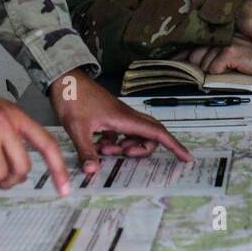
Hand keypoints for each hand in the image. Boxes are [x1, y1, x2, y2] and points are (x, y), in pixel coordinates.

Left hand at [48, 69, 192, 176]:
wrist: (64, 78)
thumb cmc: (73, 98)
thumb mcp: (77, 128)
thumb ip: (86, 151)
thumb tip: (93, 172)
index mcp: (124, 118)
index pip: (157, 133)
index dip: (174, 145)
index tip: (187, 158)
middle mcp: (126, 116)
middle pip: (150, 134)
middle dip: (143, 149)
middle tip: (124, 155)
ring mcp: (118, 115)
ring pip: (135, 134)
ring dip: (126, 146)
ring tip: (103, 150)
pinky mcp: (109, 116)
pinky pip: (121, 132)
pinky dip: (115, 142)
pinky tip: (97, 145)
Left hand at [186, 34, 251, 77]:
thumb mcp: (230, 56)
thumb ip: (212, 56)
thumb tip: (189, 63)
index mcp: (218, 36)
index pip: (191, 46)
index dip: (181, 57)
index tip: (171, 64)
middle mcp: (219, 36)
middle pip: (194, 57)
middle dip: (199, 68)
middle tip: (212, 72)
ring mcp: (224, 42)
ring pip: (204, 65)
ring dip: (213, 72)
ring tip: (227, 70)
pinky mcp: (231, 51)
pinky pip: (214, 69)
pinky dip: (221, 73)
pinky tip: (232, 69)